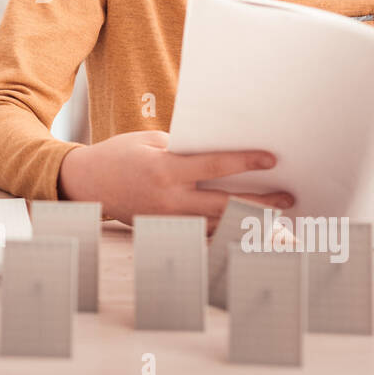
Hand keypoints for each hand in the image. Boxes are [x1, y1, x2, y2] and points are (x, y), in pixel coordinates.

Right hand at [57, 130, 293, 234]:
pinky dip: (226, 232)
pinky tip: (246, 230)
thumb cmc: (119, 155)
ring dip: (249, 222)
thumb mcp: (149, 140)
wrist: (86, 184)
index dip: (246, 162)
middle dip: (260, 202)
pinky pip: (202, 234)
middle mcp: (170, 198)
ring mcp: (168, 219)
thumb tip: (218, 154)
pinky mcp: (165, 230)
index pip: (215, 166)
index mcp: (166, 169)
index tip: (272, 160)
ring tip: (277, 220)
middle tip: (287, 199)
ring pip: (218, 224)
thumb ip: (183, 149)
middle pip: (226, 203)